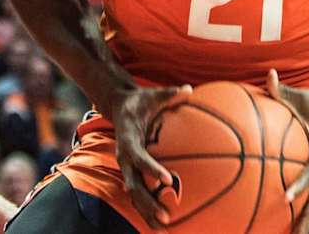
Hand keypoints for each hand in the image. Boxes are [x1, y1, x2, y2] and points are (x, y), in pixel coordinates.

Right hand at [104, 84, 192, 228]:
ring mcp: (127, 167)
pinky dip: (147, 207)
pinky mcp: (131, 171)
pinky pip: (138, 192)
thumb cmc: (141, 100)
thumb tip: (188, 89)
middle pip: (134, 185)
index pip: (139, 157)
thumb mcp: (153, 94)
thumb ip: (170, 93)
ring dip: (146, 212)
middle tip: (165, 217)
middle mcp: (125, 157)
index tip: (168, 179)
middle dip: (148, 202)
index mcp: (128, 139)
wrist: (119, 107)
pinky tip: (160, 222)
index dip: (152, 168)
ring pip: (134, 194)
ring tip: (163, 229)